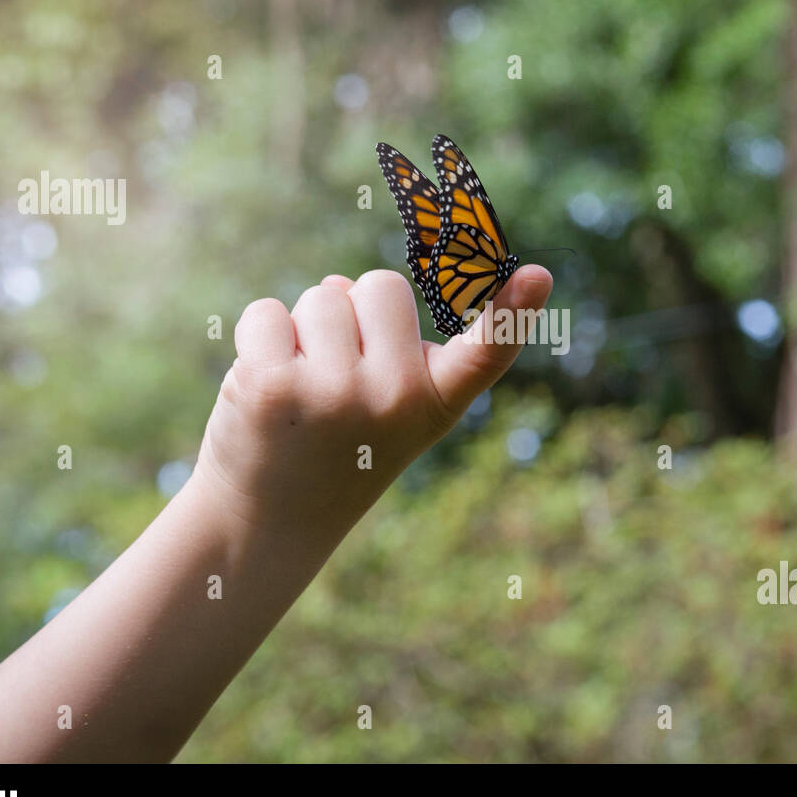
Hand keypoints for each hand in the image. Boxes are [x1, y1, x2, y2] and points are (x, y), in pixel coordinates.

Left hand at [193, 265, 552, 551]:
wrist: (272, 521)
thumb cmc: (341, 448)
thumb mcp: (393, 410)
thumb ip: (392, 344)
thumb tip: (342, 284)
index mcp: (435, 404)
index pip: (486, 352)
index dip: (513, 312)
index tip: (538, 275)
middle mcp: (394, 399)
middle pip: (381, 286)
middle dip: (355, 312)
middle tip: (338, 376)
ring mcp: (333, 392)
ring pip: (322, 295)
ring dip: (304, 327)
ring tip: (299, 386)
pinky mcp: (270, 386)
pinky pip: (266, 312)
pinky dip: (258, 336)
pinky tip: (263, 386)